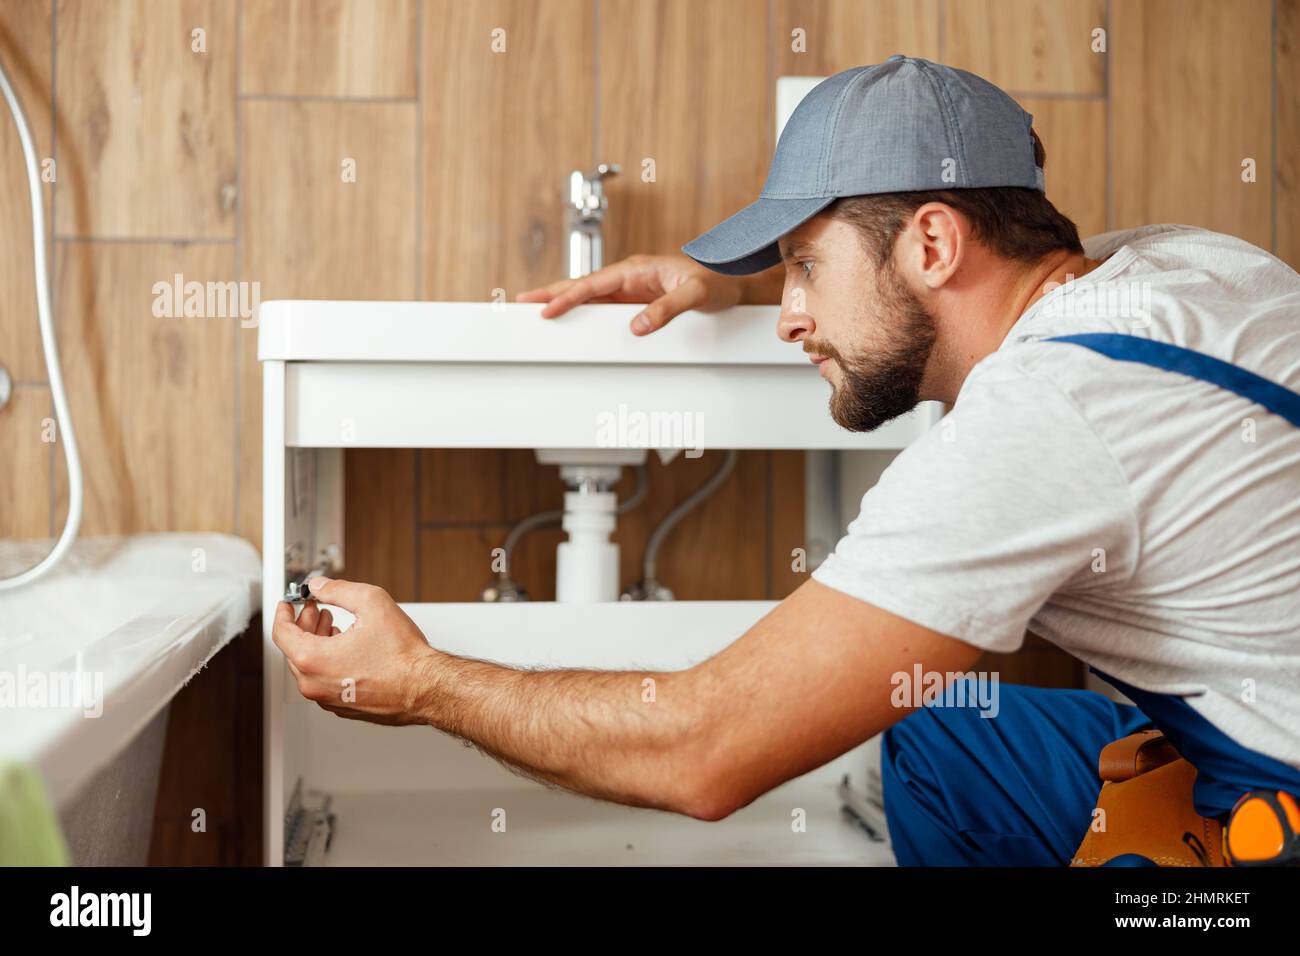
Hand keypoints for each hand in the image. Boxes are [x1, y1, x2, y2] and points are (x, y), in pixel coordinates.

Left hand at [271, 577, 441, 725]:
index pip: (281, 633)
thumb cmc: (403, 656)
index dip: (283, 613)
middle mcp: (315, 684)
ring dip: (318, 642)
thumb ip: (338, 590)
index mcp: (313, 659)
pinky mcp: (343, 707)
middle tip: (316, 610)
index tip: (287, 605)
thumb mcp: (371, 604)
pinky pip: (325, 681)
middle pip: (295, 649)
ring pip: (311, 667)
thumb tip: (321, 586)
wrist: (426, 688)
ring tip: (333, 626)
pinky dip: (329, 662)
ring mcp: (328, 699)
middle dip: (304, 625)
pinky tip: (347, 648)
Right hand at [516, 253, 743, 334]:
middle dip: (552, 293)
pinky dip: (581, 310)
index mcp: (637, 269)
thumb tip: (638, 327)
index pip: (594, 284)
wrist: (733, 281)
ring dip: (562, 301)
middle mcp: (629, 277)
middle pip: (582, 285)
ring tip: (535, 309)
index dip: (569, 297)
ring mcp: (630, 290)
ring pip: (589, 295)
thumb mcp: (695, 296)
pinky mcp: (635, 301)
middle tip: (521, 302)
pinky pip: (602, 306)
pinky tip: (569, 318)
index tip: (548, 310)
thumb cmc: (716, 282)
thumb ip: (667, 310)